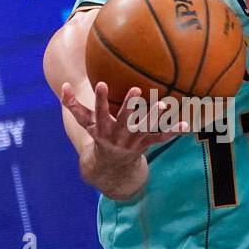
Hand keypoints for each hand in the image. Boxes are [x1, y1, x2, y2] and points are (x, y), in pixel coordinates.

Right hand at [61, 82, 187, 166]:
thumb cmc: (98, 134)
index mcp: (103, 128)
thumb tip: (63, 85)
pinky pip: (161, 137)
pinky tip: (185, 124)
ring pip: (144, 128)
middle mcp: (119, 135)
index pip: (100, 112)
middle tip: (135, 89)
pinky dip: (173, 131)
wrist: (111, 164)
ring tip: (163, 103)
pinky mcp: (146, 143)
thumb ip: (71, 104)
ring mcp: (134, 140)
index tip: (102, 84)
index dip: (100, 100)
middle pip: (124, 121)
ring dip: (154, 117)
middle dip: (129, 106)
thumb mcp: (84, 122)